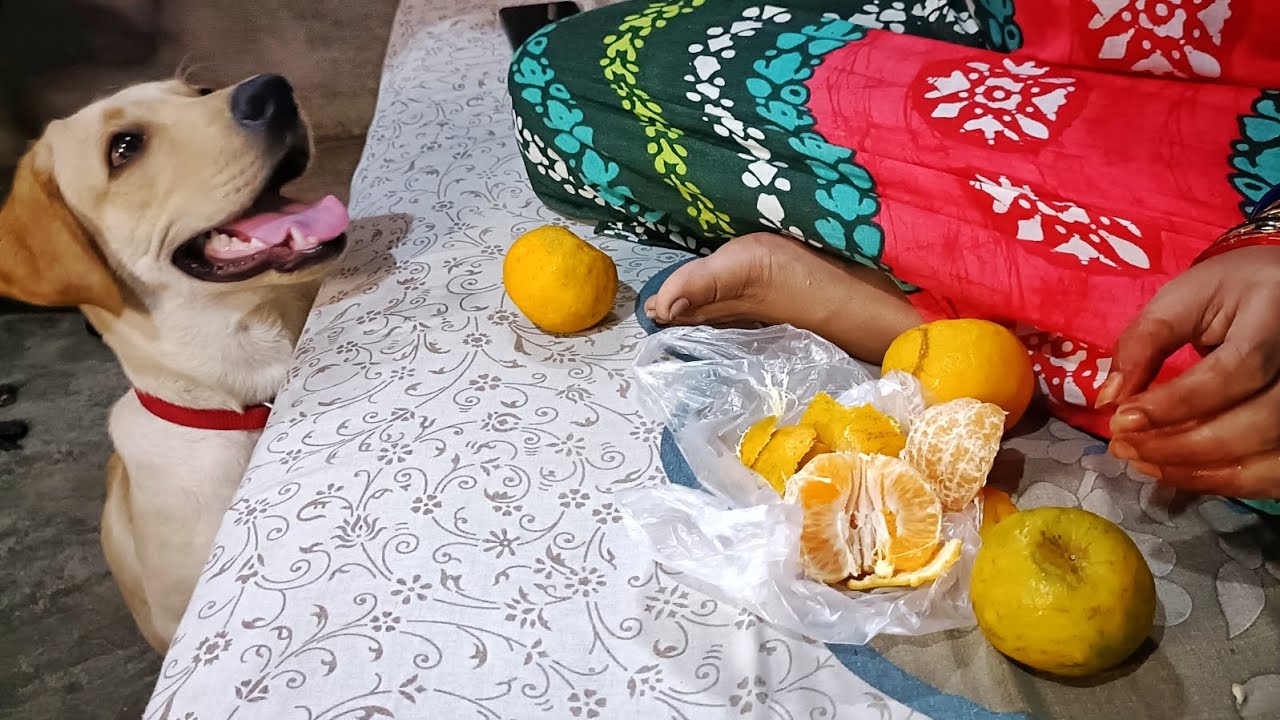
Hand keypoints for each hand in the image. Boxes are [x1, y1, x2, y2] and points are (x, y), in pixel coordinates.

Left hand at [1097, 246, 1279, 498]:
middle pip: (1262, 422)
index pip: (1236, 371)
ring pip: (1273, 457)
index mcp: (1277, 314)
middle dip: (1184, 445)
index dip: (1177, 403)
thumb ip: (1144, 343)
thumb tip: (1110, 400)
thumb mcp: (1183, 299)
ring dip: (1200, 471)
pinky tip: (1180, 471)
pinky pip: (1277, 474)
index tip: (1122, 420)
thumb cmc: (1231, 294)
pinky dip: (1226, 482)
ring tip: (1143, 461)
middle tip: (1125, 447)